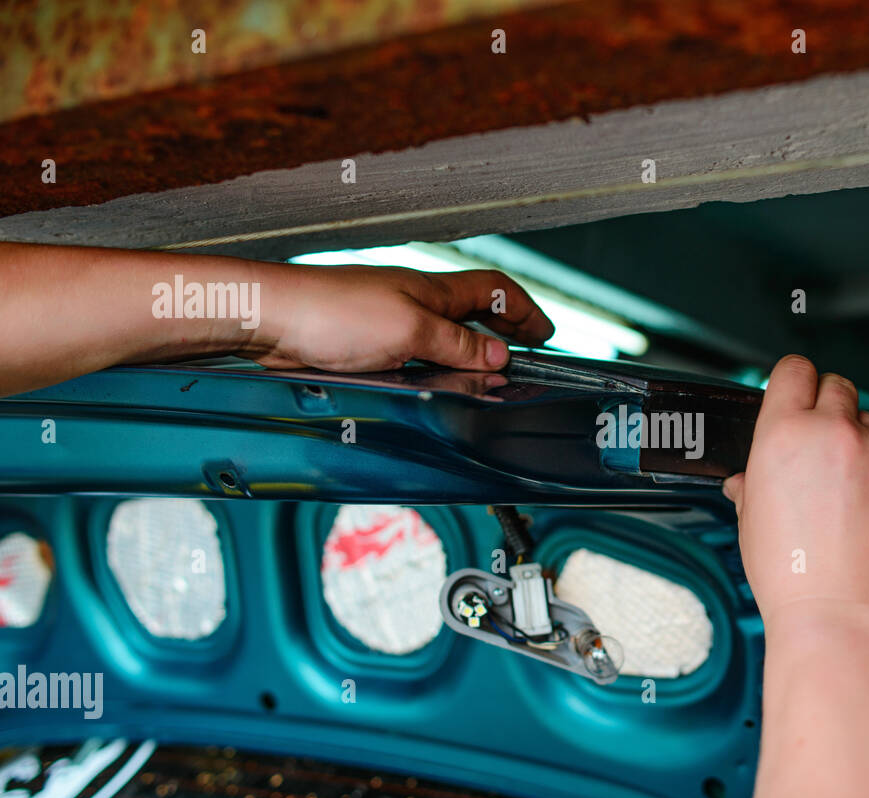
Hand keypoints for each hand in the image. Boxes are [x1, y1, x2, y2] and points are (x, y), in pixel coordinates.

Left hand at [244, 263, 553, 371]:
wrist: (270, 320)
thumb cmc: (331, 312)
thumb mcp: (410, 331)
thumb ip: (457, 345)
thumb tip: (497, 356)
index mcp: (432, 290)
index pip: (494, 290)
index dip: (523, 309)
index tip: (545, 331)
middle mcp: (414, 302)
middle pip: (474, 311)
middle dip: (504, 327)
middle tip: (527, 347)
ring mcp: (390, 322)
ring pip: (445, 335)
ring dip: (471, 351)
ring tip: (489, 374)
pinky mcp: (366, 344)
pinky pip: (417, 355)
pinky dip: (438, 367)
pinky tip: (436, 383)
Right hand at [723, 354, 868, 623]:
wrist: (839, 611)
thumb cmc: (790, 573)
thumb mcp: (751, 521)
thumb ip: (751, 485)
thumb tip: (745, 482)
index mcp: (784, 434)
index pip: (794, 370)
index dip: (792, 382)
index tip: (793, 395)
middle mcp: (833, 433)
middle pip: (836, 385)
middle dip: (826, 406)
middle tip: (816, 440)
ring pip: (868, 421)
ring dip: (855, 438)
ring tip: (841, 482)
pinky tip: (863, 507)